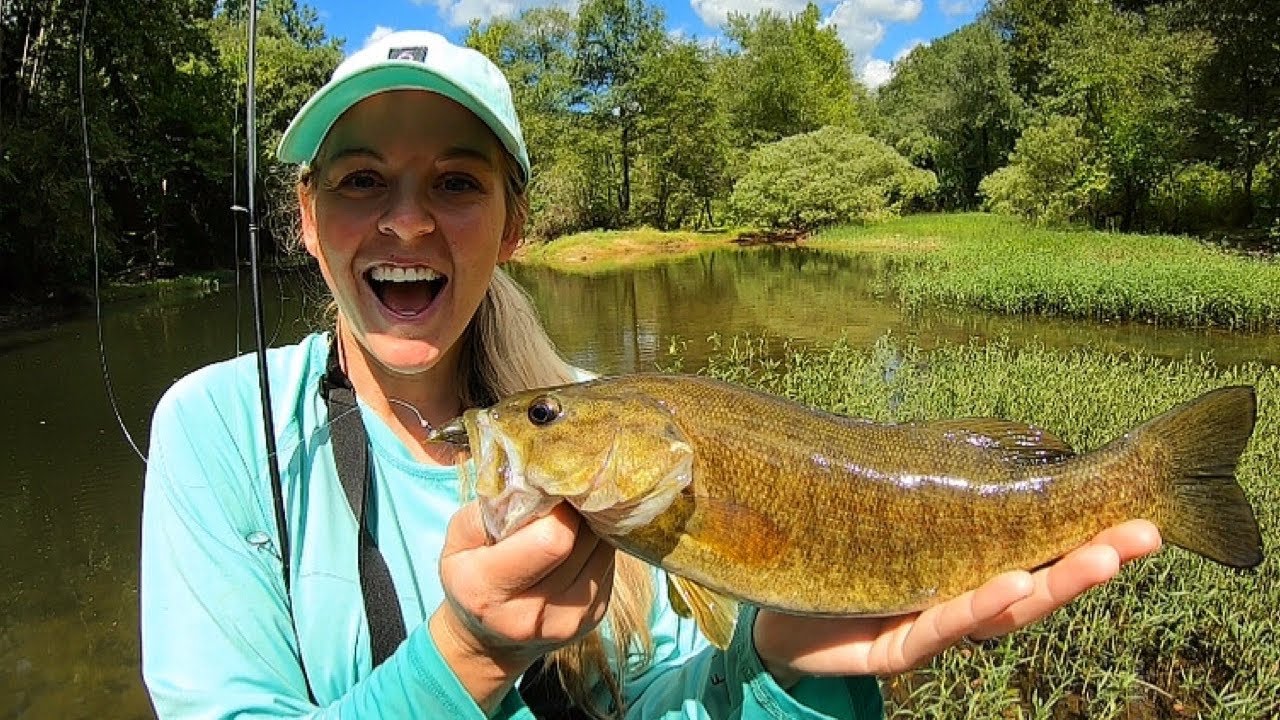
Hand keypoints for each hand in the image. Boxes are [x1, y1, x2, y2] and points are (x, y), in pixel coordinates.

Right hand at [430, 501, 615, 711]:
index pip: (553, 539)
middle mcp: (531, 615)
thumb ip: (492, 509)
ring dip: (589, 529)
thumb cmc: (470, 575)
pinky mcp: (594, 618)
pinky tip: (576, 546)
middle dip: (575, 514)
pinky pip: (609, 565)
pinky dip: (596, 548)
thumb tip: (537, 481)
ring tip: (567, 524)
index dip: (558, 508)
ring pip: (602, 550)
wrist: (488, 639)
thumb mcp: (459, 540)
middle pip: (583, 541)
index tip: (550, 493)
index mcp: (487, 591)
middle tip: (561, 502)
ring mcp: (568, 622)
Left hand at [752, 520, 1161, 686]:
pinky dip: (976, 607)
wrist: (769, 612)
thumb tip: (1007, 437)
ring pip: (1000, 611)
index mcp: (967, 566)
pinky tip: (1010, 585)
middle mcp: (959, 599)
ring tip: (1097, 558)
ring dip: (1051, 586)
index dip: (1089, 528)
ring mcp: (929, 626)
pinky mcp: (889, 649)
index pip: (1038, 545)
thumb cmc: (835, 555)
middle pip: (1036, 579)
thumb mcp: (893, 511)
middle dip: (1091, 558)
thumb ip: (942, 481)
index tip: (1140, 504)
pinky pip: (937, 629)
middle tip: (1147, 533)